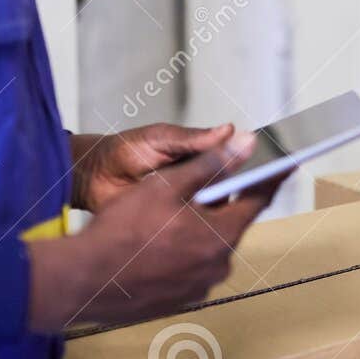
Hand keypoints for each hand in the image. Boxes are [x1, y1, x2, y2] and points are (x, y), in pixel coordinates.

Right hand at [29, 133, 287, 330]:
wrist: (82, 282)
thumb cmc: (123, 230)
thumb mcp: (167, 185)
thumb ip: (212, 163)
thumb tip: (249, 143)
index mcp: (223, 235)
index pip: (258, 198)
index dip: (269, 176)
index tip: (283, 161)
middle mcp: (219, 265)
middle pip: (231, 223)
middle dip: (222, 202)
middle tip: (202, 185)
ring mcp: (200, 287)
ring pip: (209, 246)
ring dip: (199, 228)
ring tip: (169, 214)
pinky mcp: (180, 300)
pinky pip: (191, 266)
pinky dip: (183, 250)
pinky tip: (158, 241)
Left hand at [70, 123, 236, 211]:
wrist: (93, 177)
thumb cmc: (125, 151)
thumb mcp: (160, 138)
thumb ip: (192, 138)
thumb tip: (230, 131)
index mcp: (200, 156)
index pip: (233, 161)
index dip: (249, 165)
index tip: (266, 165)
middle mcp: (198, 181)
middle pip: (229, 188)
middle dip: (233, 189)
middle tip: (233, 188)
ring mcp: (188, 204)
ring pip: (216, 209)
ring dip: (216, 208)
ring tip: (210, 205)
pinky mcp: (175, 225)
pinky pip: (194, 227)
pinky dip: (198, 226)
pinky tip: (194, 221)